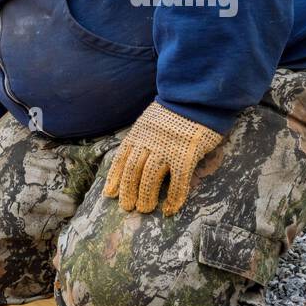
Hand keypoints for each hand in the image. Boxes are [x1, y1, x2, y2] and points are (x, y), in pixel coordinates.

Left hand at [103, 101, 222, 213]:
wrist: (196, 96)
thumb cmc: (175, 109)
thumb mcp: (150, 119)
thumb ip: (143, 136)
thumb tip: (138, 154)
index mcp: (138, 135)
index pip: (121, 160)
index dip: (114, 178)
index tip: (110, 193)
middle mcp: (148, 143)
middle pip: (132, 171)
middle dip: (128, 191)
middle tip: (127, 207)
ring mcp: (166, 150)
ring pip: (150, 178)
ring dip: (145, 196)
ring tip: (144, 209)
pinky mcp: (186, 155)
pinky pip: (178, 181)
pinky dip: (173, 196)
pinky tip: (170, 208)